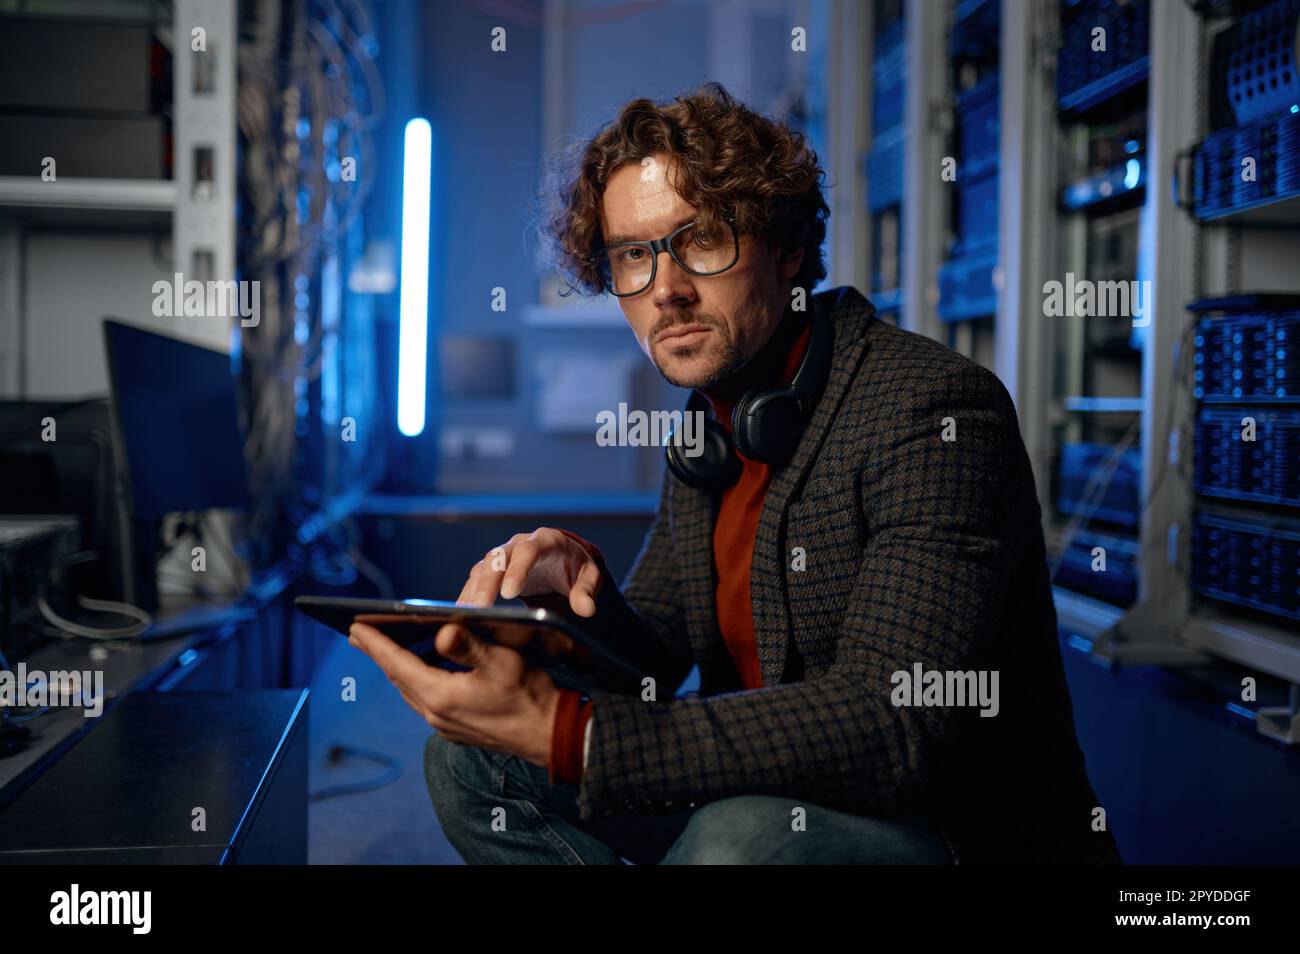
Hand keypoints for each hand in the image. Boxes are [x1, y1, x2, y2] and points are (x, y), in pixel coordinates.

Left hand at [348, 620, 560, 766]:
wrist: (550, 735)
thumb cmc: (529, 695)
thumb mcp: (502, 662)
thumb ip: (468, 646)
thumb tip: (441, 631)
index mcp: (440, 695)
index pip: (397, 663)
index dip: (375, 643)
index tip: (354, 626)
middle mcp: (436, 714)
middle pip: (398, 678)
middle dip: (379, 654)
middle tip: (359, 634)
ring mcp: (445, 725)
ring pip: (410, 690)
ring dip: (397, 668)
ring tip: (386, 648)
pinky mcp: (456, 729)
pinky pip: (425, 700)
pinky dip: (417, 680)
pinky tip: (425, 668)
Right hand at [457, 527, 602, 616]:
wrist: (564, 558)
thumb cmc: (576, 567)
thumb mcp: (589, 577)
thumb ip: (587, 591)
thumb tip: (586, 609)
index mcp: (546, 541)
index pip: (528, 551)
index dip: (517, 570)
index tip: (509, 593)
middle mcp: (520, 543)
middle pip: (498, 557)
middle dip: (488, 582)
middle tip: (480, 607)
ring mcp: (504, 554)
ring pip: (483, 567)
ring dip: (473, 590)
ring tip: (465, 614)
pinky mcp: (493, 568)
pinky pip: (476, 578)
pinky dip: (468, 594)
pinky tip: (462, 613)